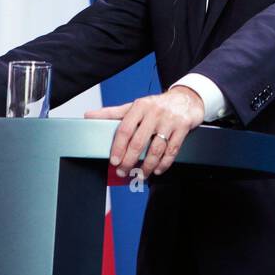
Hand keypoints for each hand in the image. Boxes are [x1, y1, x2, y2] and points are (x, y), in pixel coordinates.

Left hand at [88, 85, 204, 177]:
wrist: (187, 98)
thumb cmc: (157, 105)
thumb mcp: (135, 106)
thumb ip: (113, 113)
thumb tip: (88, 116)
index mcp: (140, 107)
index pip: (125, 129)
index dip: (118, 147)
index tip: (113, 161)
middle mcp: (155, 112)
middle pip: (139, 142)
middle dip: (130, 161)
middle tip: (123, 172)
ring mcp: (170, 120)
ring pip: (156, 149)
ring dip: (147, 166)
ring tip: (140, 175)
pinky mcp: (183, 127)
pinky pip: (172, 150)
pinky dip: (164, 163)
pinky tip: (158, 170)